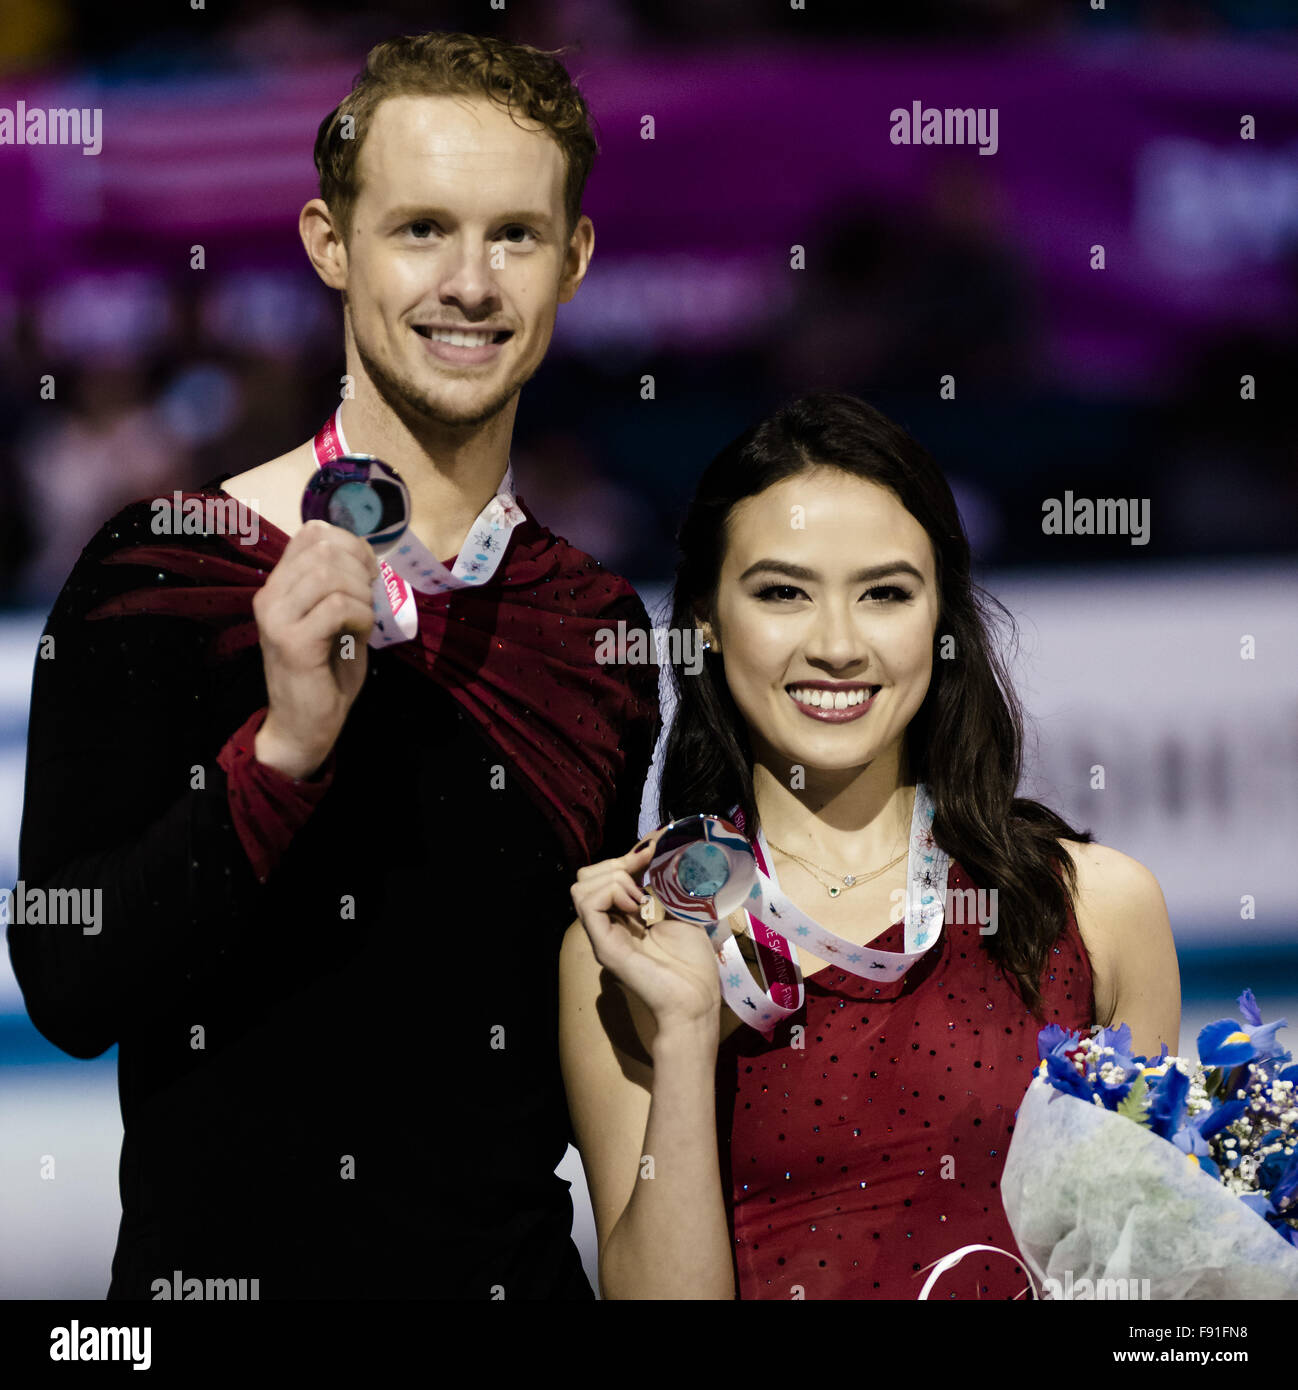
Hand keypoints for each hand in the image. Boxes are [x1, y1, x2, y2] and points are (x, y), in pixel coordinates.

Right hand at [252, 520, 379, 778]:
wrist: (304, 724)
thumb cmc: (325, 672)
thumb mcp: (335, 619)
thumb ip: (341, 586)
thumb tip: (367, 556)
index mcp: (279, 584)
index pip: (311, 533)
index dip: (350, 544)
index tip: (368, 572)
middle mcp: (270, 594)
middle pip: (323, 549)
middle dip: (360, 569)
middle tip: (371, 599)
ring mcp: (276, 617)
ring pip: (329, 574)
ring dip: (361, 594)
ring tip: (364, 618)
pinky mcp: (292, 641)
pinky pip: (337, 606)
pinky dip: (361, 616)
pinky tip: (361, 634)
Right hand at [569, 831, 721, 1030]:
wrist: (695, 997)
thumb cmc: (693, 959)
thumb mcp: (680, 907)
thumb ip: (665, 881)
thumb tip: (658, 843)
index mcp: (622, 914)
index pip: (604, 873)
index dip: (626, 857)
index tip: (654, 852)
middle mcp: (607, 923)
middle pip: (585, 876)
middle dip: (615, 864)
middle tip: (644, 877)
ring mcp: (602, 935)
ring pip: (580, 886)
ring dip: (614, 880)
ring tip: (641, 899)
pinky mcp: (603, 945)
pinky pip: (587, 903)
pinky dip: (612, 893)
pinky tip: (637, 908)